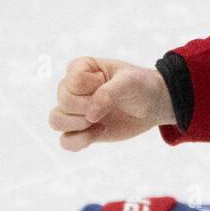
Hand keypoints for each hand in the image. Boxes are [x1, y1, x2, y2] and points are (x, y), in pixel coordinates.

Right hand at [49, 57, 174, 151]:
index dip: (92, 88)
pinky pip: (65, 141)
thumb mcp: (129, 82)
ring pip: (56, 121)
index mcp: (81, 68)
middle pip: (63, 101)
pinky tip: (100, 132)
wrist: (153, 104)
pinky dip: (79, 141)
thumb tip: (90, 116)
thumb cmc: (140, 86)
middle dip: (87, 107)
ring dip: (78, 124)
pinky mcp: (81, 130)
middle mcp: (73, 89)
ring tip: (99, 122)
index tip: (108, 84)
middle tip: (108, 106)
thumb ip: (108, 94)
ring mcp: (75, 110)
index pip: (72, 81)